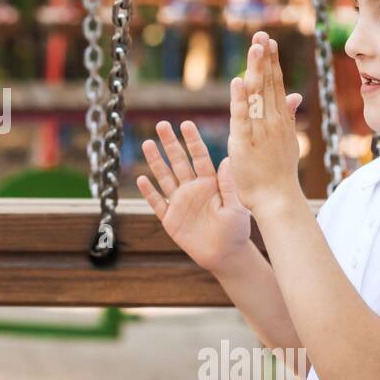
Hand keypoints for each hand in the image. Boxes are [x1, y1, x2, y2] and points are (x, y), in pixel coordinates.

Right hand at [136, 119, 251, 272]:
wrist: (225, 255)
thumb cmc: (236, 230)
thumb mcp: (237, 206)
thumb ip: (229, 185)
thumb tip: (226, 160)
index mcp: (210, 183)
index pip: (199, 157)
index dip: (192, 141)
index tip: (186, 124)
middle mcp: (192, 188)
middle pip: (178, 162)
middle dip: (170, 143)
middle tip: (161, 125)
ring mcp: (179, 202)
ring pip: (165, 177)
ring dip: (156, 161)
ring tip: (147, 144)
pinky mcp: (170, 219)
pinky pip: (157, 203)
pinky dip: (149, 192)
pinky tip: (142, 179)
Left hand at [227, 31, 304, 216]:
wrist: (277, 200)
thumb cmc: (278, 173)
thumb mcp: (286, 140)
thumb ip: (287, 116)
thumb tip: (294, 95)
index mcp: (280, 120)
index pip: (276, 85)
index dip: (272, 62)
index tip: (269, 41)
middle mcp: (273, 121)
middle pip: (269, 84)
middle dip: (265, 58)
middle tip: (262, 35)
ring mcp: (260, 131)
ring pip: (258, 95)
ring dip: (257, 70)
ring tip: (255, 47)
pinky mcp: (245, 143)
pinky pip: (242, 118)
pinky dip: (240, 99)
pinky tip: (239, 81)